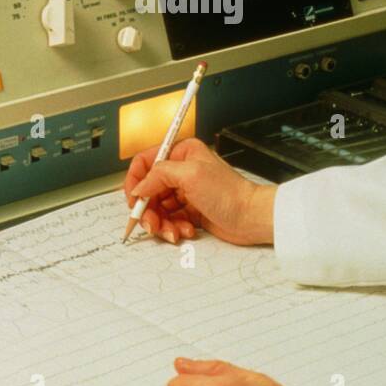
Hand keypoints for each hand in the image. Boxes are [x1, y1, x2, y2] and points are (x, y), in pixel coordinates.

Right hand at [124, 138, 275, 245]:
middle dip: (148, 209)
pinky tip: (186, 231)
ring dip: (161, 223)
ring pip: (157, 208)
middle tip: (152, 223)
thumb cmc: (229, 193)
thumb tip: (140, 186)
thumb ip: (159, 174)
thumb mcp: (191, 175)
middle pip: (149, 190)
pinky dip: (173, 228)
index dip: (136, 181)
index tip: (134, 200)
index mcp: (182, 153)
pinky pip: (170, 220)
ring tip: (172, 232)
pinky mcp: (190, 211)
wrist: (251, 217)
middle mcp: (181, 171)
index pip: (145, 162)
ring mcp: (185, 192)